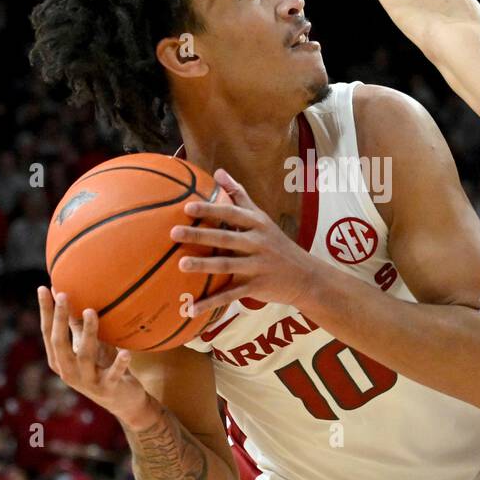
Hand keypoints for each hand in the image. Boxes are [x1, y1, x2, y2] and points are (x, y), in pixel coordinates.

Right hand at [36, 286, 158, 428]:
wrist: (123, 401)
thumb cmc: (103, 365)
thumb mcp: (88, 345)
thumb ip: (76, 326)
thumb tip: (66, 295)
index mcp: (59, 360)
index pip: (48, 333)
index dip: (45, 311)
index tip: (43, 288)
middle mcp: (68, 372)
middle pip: (60, 343)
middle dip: (59, 318)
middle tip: (63, 294)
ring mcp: (87, 381)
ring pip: (85, 355)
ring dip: (88, 332)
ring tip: (92, 311)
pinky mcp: (108, 388)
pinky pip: (114, 374)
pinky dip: (120, 363)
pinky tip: (126, 352)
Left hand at [171, 168, 321, 316]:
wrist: (305, 275)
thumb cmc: (276, 243)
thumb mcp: (261, 218)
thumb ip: (239, 195)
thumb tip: (219, 171)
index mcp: (257, 224)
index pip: (232, 213)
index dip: (211, 209)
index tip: (188, 207)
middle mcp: (258, 243)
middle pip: (226, 237)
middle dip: (201, 234)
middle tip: (174, 232)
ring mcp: (257, 266)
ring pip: (227, 265)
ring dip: (203, 265)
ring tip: (181, 264)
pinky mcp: (256, 287)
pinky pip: (231, 295)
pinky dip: (211, 302)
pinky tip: (191, 308)